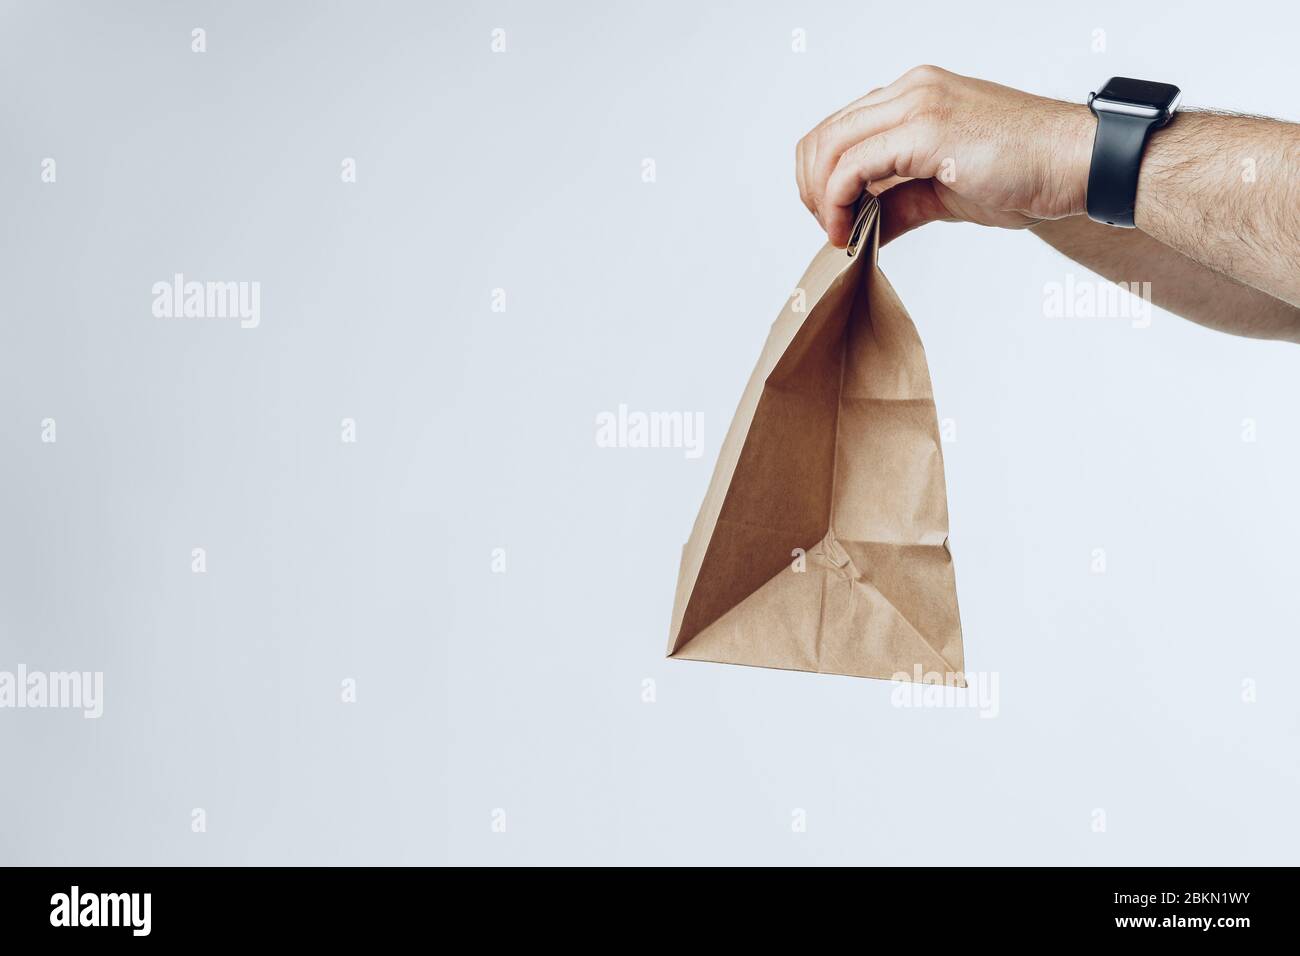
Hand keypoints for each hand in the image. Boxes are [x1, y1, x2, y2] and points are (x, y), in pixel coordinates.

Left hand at [796, 66, 1094, 245]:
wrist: (1076, 164)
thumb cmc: (1025, 174)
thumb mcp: (945, 191)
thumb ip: (899, 201)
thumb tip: (863, 228)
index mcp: (915, 95)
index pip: (840, 129)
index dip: (822, 177)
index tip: (833, 218)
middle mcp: (910, 90)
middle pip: (825, 135)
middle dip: (812, 189)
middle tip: (829, 229)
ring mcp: (916, 104)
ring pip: (830, 147)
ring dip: (821, 199)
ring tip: (838, 234)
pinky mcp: (924, 130)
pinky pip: (852, 166)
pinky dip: (837, 202)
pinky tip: (850, 231)